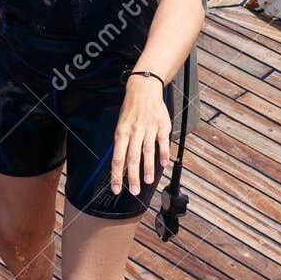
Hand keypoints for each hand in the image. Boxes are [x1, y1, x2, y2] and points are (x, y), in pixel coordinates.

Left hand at [110, 77, 170, 196]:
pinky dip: (163, 153)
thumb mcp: (122, 126)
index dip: (116, 175)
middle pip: (132, 157)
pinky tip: (164, 164)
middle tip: (134, 191)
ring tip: (147, 181)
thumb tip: (123, 167)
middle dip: (132, 176)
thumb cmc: (131, 110)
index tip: (116, 189)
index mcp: (121, 133)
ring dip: (148, 167)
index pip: (117, 158)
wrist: (143, 88)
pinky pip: (163, 141)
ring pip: (147, 150)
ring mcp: (149, 128)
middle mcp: (134, 131)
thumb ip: (123, 146)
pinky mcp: (162, 125)